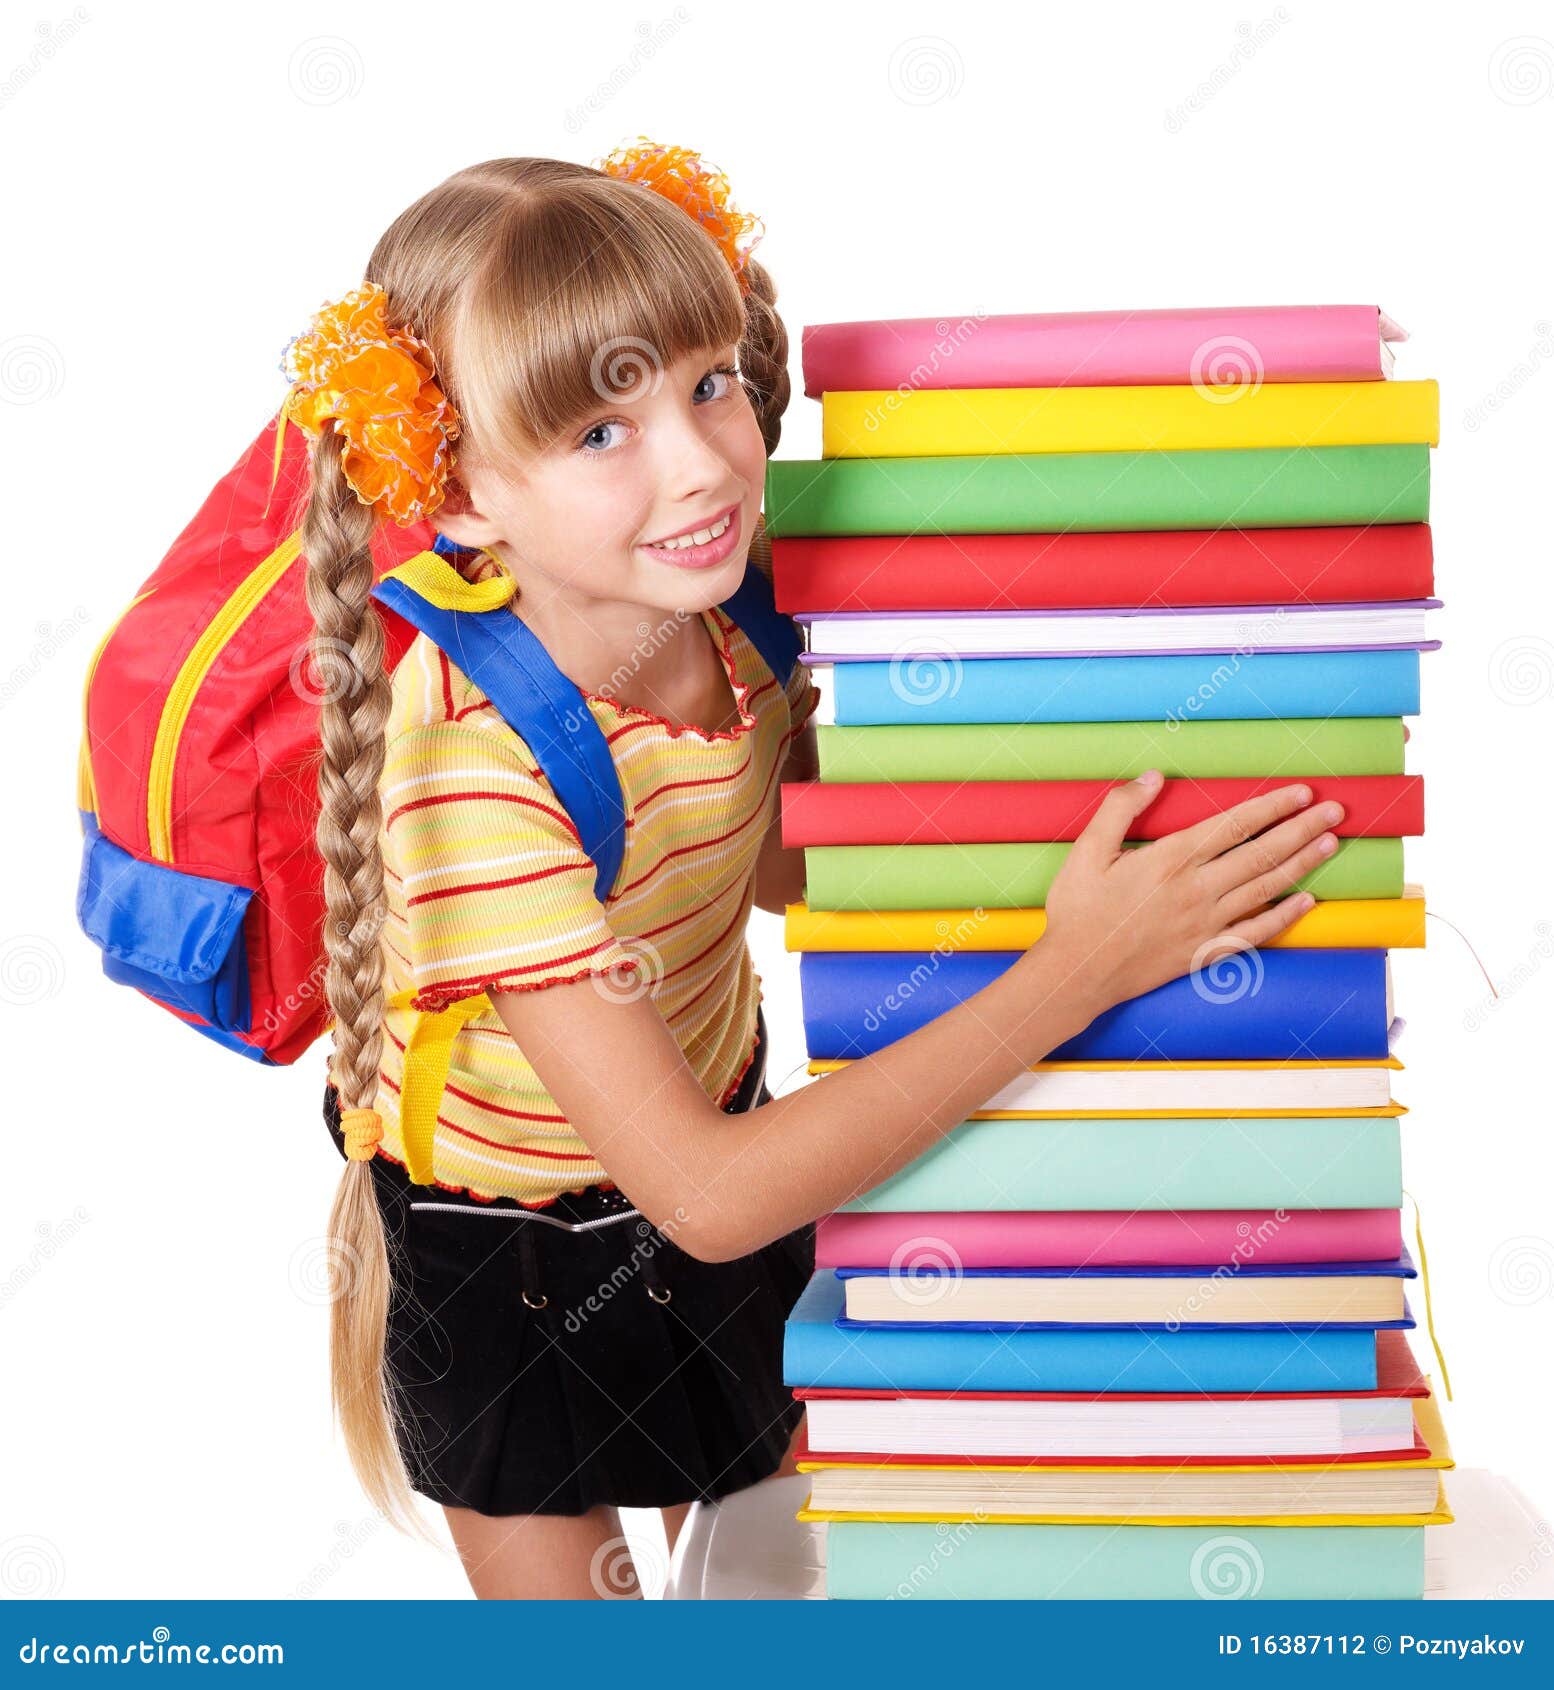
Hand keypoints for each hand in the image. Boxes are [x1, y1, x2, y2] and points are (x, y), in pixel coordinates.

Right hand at [1037, 773, 1342, 1016]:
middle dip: (1302, 829)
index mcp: (1170, 859)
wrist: (1077, 973)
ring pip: (1266, 889)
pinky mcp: (1205, 951)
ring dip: (1302, 864)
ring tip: (1330, 844)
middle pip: (1262, 854)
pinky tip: (1306, 901)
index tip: (1301, 792)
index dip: (1272, 807)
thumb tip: (1152, 777)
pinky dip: (1284, 916)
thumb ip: (1120, 809)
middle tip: (1335, 812)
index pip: (1235, 825)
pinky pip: (1255, 932)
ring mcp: (1205, 923)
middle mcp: (1197, 890)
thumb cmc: (1078, 911)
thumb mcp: (1086, 851)